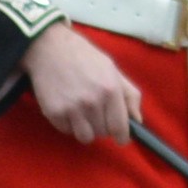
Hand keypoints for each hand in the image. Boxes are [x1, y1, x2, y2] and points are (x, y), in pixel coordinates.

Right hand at [19, 22, 140, 145]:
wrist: (49, 48)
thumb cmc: (84, 57)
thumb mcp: (112, 69)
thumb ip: (130, 94)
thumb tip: (137, 120)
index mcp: (110, 90)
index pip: (120, 127)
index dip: (122, 136)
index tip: (120, 138)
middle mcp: (92, 102)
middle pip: (102, 133)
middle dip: (101, 126)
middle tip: (95, 113)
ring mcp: (71, 108)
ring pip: (84, 136)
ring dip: (85, 128)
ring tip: (81, 114)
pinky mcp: (53, 112)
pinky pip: (66, 130)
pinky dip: (68, 124)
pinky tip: (66, 108)